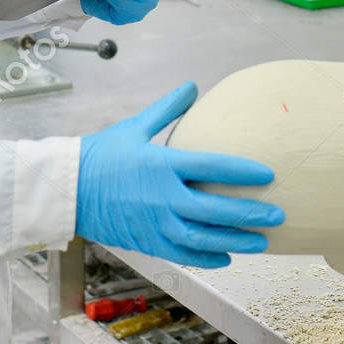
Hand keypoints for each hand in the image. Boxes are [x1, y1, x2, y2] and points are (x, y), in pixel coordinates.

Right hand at [75, 81, 283, 267]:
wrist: (66, 191)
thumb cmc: (99, 155)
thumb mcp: (134, 127)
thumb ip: (167, 108)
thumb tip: (192, 85)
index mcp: (162, 165)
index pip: (213, 167)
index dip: (244, 172)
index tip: (268, 175)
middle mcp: (162, 197)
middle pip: (216, 209)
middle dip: (251, 214)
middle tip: (277, 215)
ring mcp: (155, 224)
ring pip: (205, 239)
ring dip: (237, 241)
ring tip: (262, 241)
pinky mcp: (148, 242)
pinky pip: (185, 254)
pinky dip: (209, 257)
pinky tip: (228, 256)